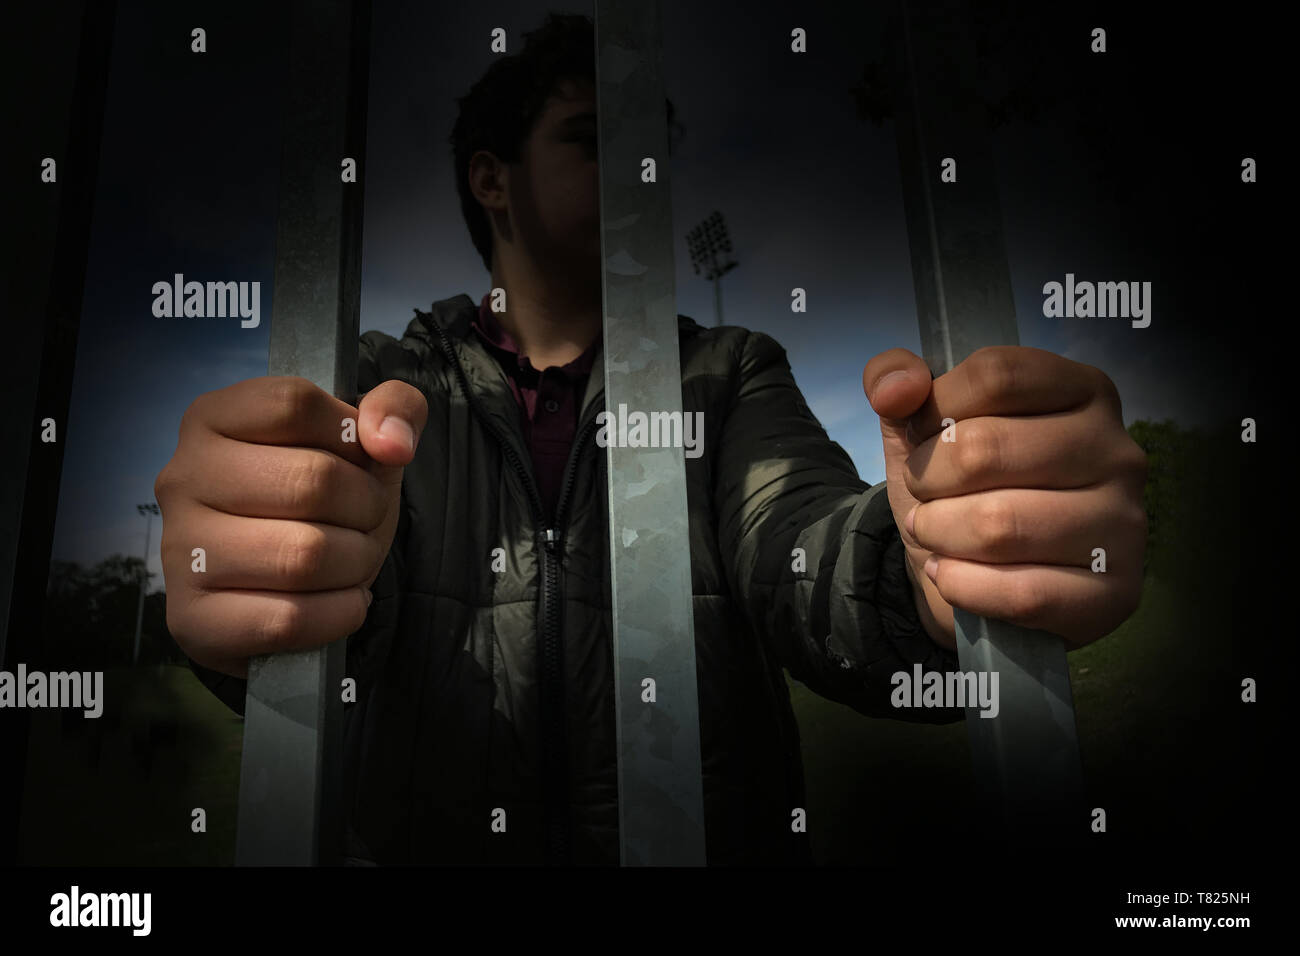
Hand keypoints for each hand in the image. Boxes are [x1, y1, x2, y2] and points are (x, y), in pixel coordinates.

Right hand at [154, 376, 428, 677]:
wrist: (279, 587)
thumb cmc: (322, 501)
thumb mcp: (363, 443)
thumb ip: (394, 408)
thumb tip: (393, 442)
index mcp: (212, 418)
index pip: (294, 404)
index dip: (351, 436)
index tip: (358, 459)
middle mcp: (182, 478)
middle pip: (312, 480)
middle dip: (366, 506)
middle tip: (363, 519)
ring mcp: (179, 552)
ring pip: (305, 556)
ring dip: (356, 562)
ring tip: (350, 560)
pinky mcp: (192, 620)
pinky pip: (290, 620)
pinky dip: (339, 613)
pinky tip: (338, 600)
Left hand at [863, 346, 1147, 649]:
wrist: (976, 581)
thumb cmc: (958, 488)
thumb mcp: (917, 426)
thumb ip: (895, 379)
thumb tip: (893, 387)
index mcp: (1082, 390)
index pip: (996, 375)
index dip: (934, 409)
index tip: (922, 436)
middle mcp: (1117, 451)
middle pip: (985, 448)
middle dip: (927, 478)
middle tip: (924, 494)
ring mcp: (1124, 525)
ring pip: (999, 525)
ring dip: (939, 533)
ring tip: (935, 533)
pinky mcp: (1114, 594)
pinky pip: (1021, 594)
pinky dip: (962, 585)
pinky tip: (950, 574)